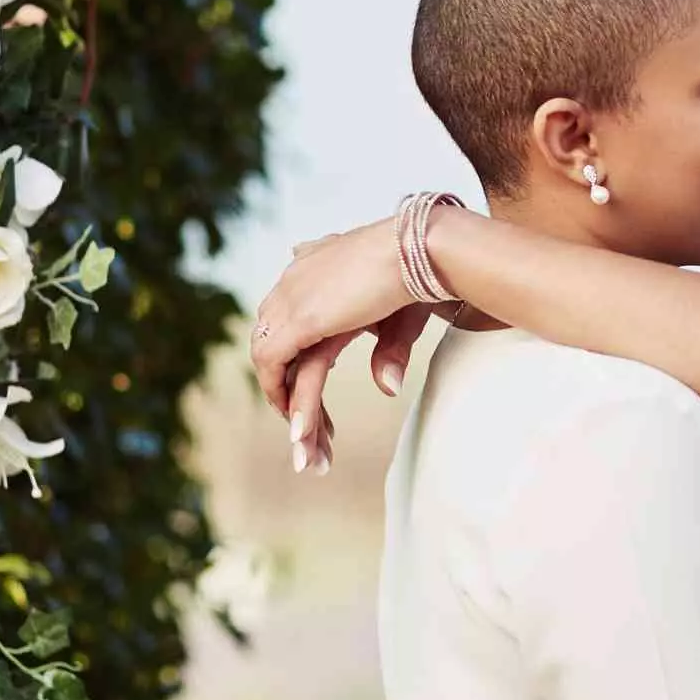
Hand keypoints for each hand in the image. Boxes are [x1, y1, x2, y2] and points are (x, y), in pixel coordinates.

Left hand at [249, 214, 439, 463]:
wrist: (424, 247)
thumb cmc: (423, 271)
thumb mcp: (400, 320)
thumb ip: (387, 350)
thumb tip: (384, 387)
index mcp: (312, 275)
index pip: (289, 330)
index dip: (298, 373)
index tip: (314, 411)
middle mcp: (294, 287)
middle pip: (278, 352)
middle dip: (290, 400)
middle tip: (309, 442)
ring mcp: (292, 300)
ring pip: (275, 366)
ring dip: (290, 411)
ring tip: (306, 452)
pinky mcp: (301, 318)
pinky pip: (279, 369)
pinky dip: (286, 401)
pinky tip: (300, 432)